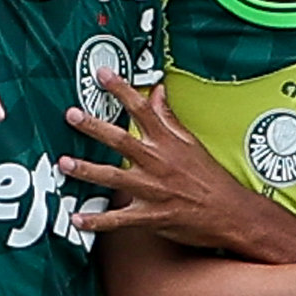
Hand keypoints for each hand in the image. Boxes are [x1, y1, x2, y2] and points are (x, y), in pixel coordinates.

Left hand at [61, 72, 279, 251]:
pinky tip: (77, 219)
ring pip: (114, 178)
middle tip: (72, 115)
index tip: (102, 74)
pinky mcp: (151, 216)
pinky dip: (97, 221)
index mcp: (167, 142)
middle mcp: (158, 163)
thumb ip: (169, 118)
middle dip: (94, 127)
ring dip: (87, 171)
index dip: (121, 90)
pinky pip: (119, 220)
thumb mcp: (192, 142)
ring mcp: (153, 191)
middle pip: (121, 140)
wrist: (230, 214)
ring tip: (65, 163)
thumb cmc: (210, 178)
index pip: (142, 109)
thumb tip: (157, 92)